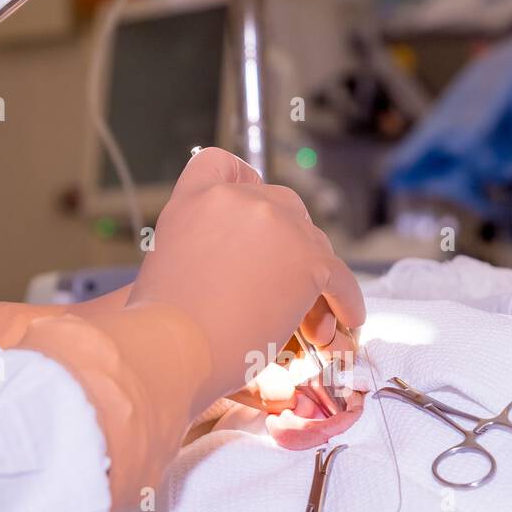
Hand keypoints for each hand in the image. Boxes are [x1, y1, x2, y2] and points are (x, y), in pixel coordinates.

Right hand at [127, 147, 364, 416]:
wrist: (172, 347)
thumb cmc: (163, 326)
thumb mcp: (171, 265)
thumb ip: (205, 248)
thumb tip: (242, 275)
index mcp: (195, 199)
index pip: (223, 164)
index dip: (243, 185)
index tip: (254, 211)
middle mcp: (238, 200)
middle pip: (283, 206)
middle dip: (290, 246)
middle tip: (288, 288)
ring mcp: (275, 224)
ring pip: (314, 243)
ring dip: (314, 281)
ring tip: (312, 326)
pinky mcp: (307, 260)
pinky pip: (339, 277)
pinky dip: (346, 299)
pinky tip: (349, 318)